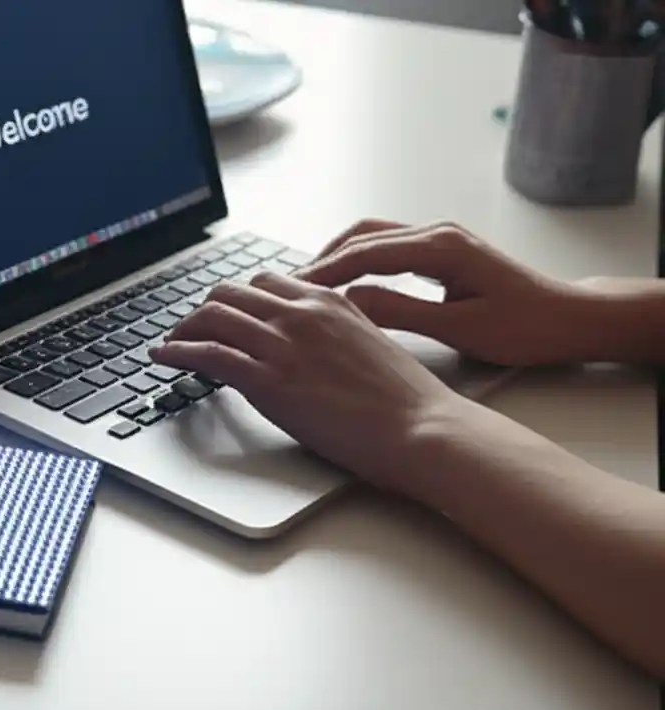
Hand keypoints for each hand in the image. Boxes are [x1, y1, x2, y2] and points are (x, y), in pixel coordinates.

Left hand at [149, 272, 461, 489]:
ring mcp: (283, 344)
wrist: (421, 428)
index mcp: (327, 300)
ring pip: (213, 316)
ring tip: (170, 343)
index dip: (235, 298)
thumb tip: (305, 336)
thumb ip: (332, 329)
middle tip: (189, 329)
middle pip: (230, 292)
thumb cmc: (404, 398)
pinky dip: (178, 352)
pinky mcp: (269, 381)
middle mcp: (301, 313)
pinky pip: (208, 354)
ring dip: (183, 328)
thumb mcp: (368, 341)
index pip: (262, 281)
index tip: (221, 313)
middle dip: (203, 309)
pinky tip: (164, 357)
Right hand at [296, 219, 596, 366]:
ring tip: (306, 287)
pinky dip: (357, 261)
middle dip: (322, 261)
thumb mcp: (459, 328)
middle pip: (361, 236)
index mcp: (440, 248)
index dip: (324, 272)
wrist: (570, 319)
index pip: (364, 253)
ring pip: (371, 237)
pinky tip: (343, 284)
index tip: (290, 290)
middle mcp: (437, 233)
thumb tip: (347, 302)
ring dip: (337, 257)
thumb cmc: (526, 328)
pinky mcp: (441, 251)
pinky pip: (386, 247)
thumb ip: (400, 311)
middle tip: (286, 289)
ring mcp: (439, 239)